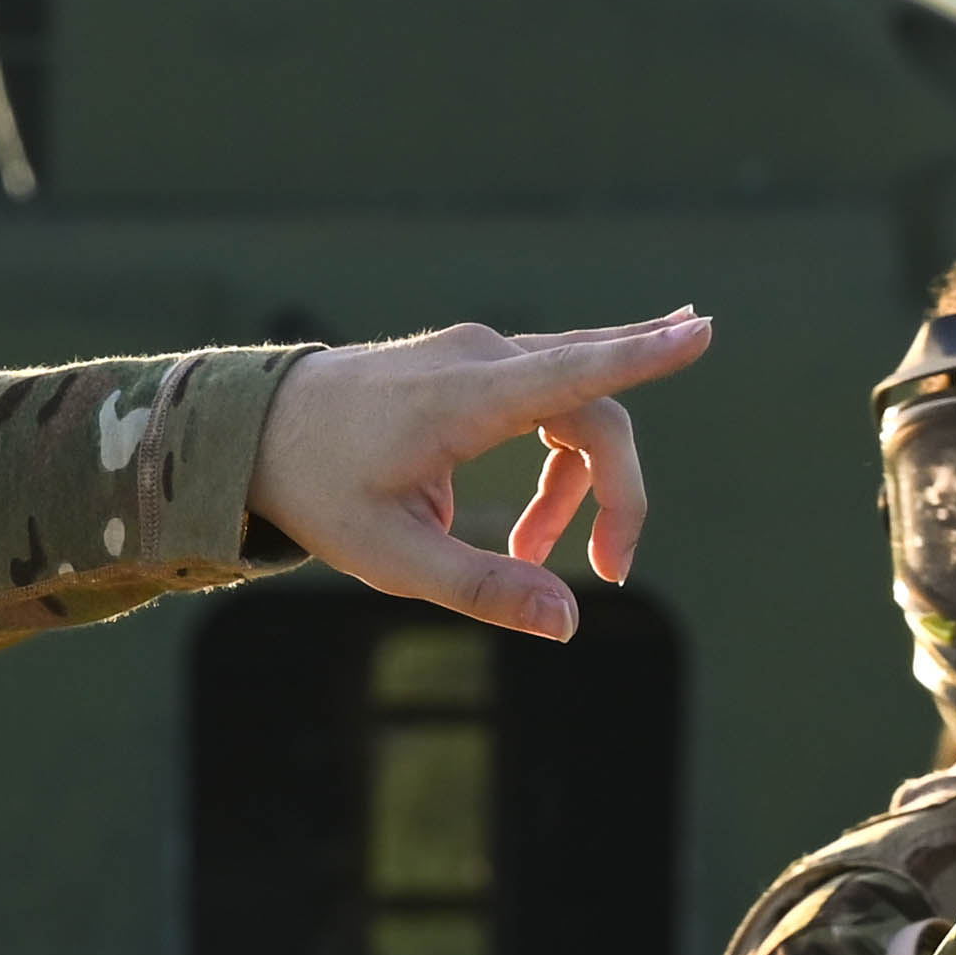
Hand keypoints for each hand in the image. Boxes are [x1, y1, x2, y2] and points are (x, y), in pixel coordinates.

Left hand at [247, 311, 713, 641]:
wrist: (254, 428)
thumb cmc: (316, 488)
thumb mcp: (388, 557)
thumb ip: (481, 588)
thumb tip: (570, 622)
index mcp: (461, 397)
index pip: (572, 371)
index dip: (643, 356)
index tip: (701, 331)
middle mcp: (482, 358)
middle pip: (595, 412)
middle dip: (613, 494)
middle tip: (611, 571)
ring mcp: (481, 352)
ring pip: (576, 405)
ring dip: (575, 484)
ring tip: (529, 555)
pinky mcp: (478, 362)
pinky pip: (553, 395)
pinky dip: (559, 457)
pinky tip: (555, 513)